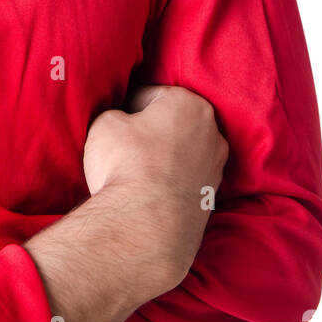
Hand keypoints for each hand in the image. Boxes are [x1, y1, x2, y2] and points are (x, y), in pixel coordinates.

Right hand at [82, 83, 228, 285]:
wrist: (145, 226)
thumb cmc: (125, 165)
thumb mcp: (106, 123)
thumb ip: (119, 114)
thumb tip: (125, 124)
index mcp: (189, 103)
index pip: (151, 95)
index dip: (128, 107)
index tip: (116, 123)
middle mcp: (212, 132)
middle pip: (174, 123)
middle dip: (153, 130)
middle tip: (126, 144)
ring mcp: (216, 168)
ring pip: (183, 152)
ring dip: (164, 156)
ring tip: (137, 171)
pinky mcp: (212, 199)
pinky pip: (186, 179)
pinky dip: (171, 180)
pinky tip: (151, 191)